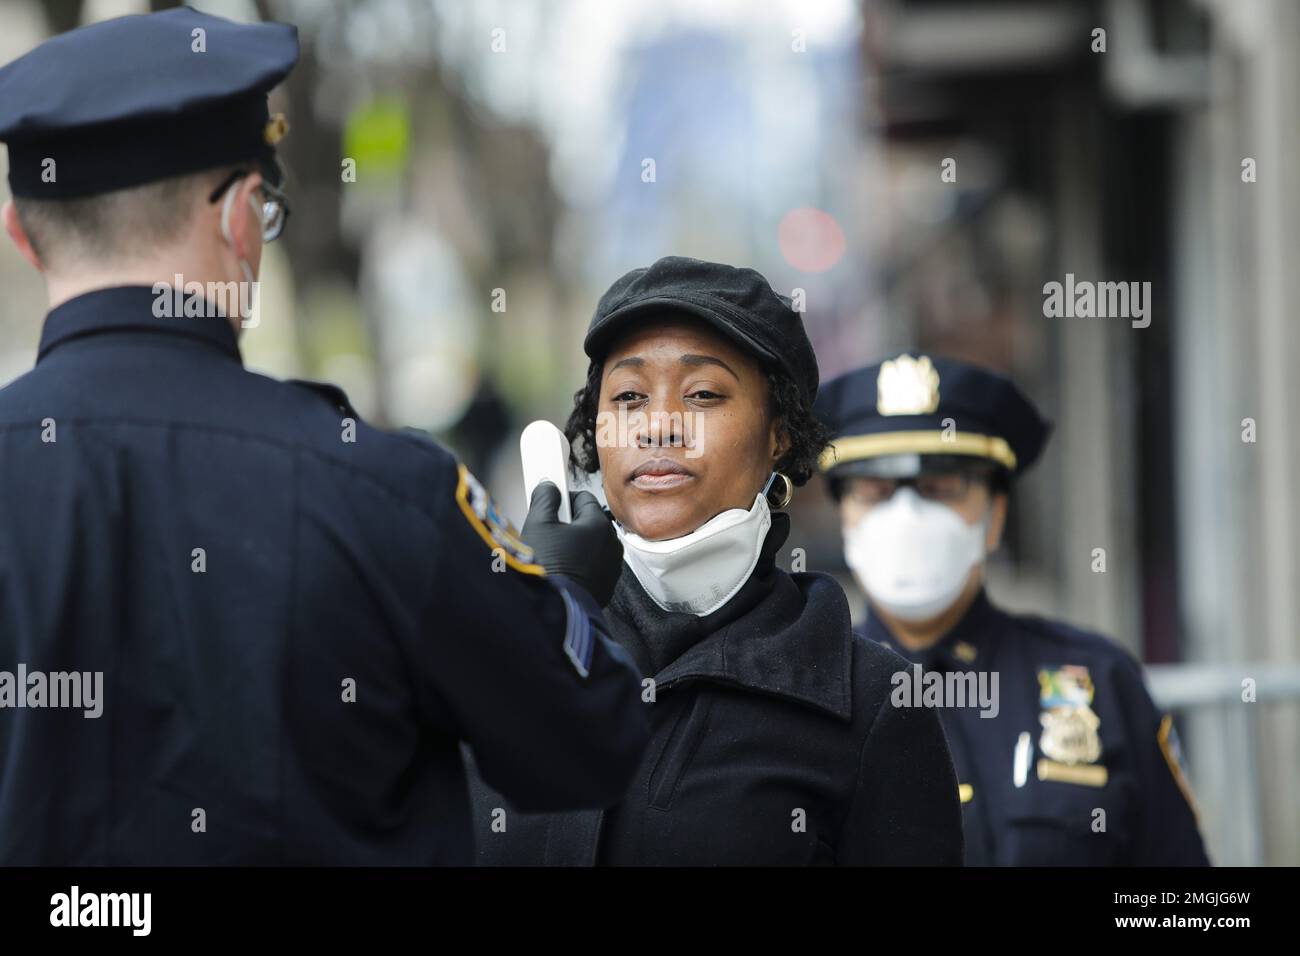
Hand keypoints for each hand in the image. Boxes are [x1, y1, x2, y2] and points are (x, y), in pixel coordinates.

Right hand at [521, 483, 622, 605]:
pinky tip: (562, 571)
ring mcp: (611, 568)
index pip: (584, 497)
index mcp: (599, 526)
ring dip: (575, 545)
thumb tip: (549, 487)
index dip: (563, 498)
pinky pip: (594, 566)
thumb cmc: (547, 568)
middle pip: (589, 522)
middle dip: (569, 523)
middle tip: (547, 533)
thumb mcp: (538, 524)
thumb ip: (545, 498)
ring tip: (552, 555)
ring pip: (592, 545)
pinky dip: (580, 565)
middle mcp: (611, 545)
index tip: (551, 503)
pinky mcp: (606, 587)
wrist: (552, 612)